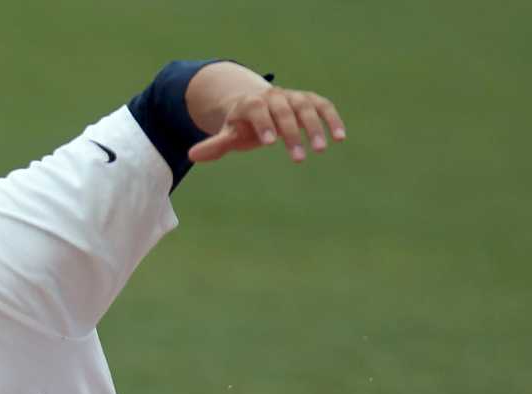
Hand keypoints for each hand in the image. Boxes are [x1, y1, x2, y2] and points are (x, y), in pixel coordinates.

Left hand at [190, 79, 346, 164]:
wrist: (256, 105)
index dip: (263, 123)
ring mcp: (292, 96)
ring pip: (306, 107)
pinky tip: (340, 137)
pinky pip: (322, 106)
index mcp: (250, 103)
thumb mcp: (227, 134)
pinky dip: (332, 118)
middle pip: (285, 110)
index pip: (257, 110)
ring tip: (322, 149)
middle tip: (299, 158)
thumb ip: (215, 145)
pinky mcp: (309, 100)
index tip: (269, 143)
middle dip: (292, 133)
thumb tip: (191, 156)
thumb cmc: (240, 126)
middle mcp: (273, 96)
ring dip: (316, 127)